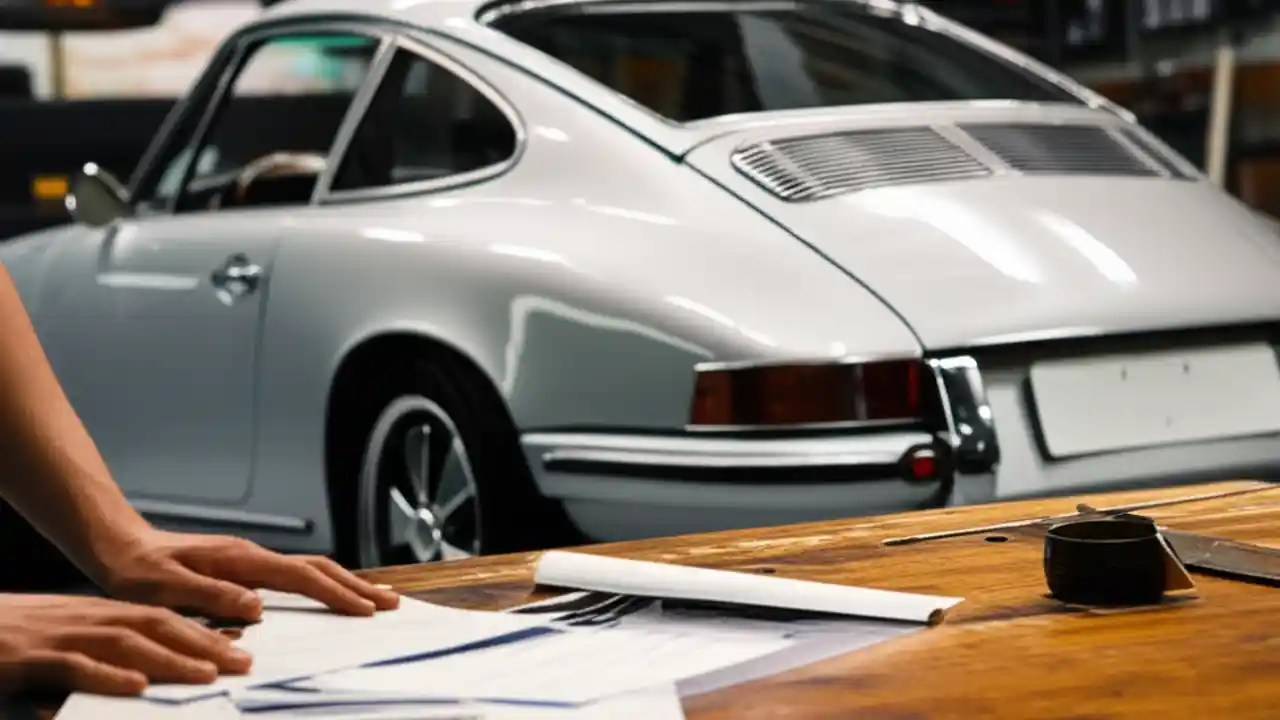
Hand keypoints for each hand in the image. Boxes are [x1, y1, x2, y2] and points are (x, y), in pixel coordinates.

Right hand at [0, 594, 250, 695]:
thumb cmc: (15, 641)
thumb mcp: (67, 645)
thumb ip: (105, 660)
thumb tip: (145, 680)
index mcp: (100, 616)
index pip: (162, 620)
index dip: (201, 631)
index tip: (238, 645)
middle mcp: (89, 620)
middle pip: (157, 627)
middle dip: (203, 644)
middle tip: (242, 662)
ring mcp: (63, 637)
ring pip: (127, 644)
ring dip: (170, 658)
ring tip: (206, 673)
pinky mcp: (33, 657)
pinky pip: (77, 667)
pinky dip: (109, 675)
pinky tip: (136, 687)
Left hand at [93, 529, 399, 621]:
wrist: (121, 547)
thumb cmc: (138, 572)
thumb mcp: (167, 588)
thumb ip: (212, 597)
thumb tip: (258, 607)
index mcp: (241, 560)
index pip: (301, 578)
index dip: (336, 594)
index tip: (366, 609)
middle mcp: (253, 556)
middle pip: (319, 569)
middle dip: (357, 587)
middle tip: (391, 604)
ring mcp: (252, 559)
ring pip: (311, 569)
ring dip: (346, 584)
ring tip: (375, 599)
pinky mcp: (246, 567)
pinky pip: (295, 574)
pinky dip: (323, 583)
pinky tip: (332, 592)